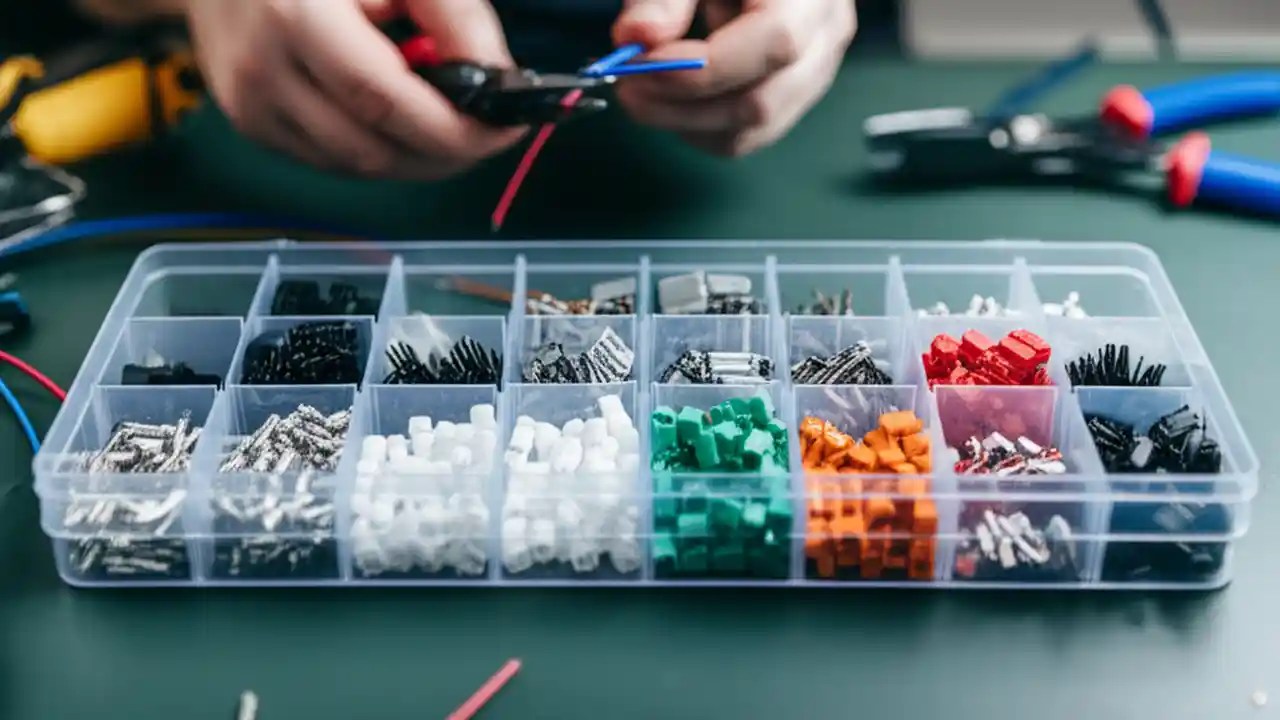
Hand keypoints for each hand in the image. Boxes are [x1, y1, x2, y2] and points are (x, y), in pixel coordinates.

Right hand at [184, 0, 524, 178]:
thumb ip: (454, 13)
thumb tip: (497, 77)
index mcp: (296, 15)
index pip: (385, 102)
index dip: (452, 128)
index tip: (504, 127)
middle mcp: (264, 68)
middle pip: (373, 149)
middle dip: (445, 154)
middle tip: (489, 134)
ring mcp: (249, 103)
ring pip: (356, 166)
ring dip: (415, 157)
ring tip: (447, 122)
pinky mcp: (249, 122)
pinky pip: (330, 160)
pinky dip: (377, 150)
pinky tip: (399, 120)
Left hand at [612, 0, 855, 156]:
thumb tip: (636, 37)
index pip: (774, 43)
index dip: (703, 68)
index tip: (638, 66)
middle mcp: (828, 33)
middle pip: (763, 102)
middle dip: (684, 108)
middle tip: (627, 89)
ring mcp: (819, 68)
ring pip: (757, 129)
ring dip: (690, 122)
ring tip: (647, 90)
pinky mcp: (798, 90)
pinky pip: (753, 133)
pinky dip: (705, 126)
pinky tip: (676, 98)